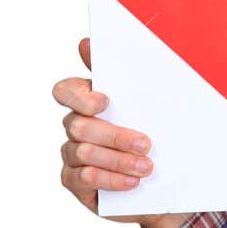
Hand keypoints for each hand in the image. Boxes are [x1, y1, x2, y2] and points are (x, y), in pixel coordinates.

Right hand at [53, 37, 187, 227]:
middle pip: (78, 125)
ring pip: (84, 152)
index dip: (80, 96)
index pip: (66, 90)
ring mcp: (71, 153)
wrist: (160, 184)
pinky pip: (85, 177)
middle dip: (115, 135)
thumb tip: (93, 44)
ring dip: (118, 160)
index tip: (106, 101)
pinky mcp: (73, 180)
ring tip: (146, 167)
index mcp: (88, 102)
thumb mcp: (150, 109)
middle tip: (146, 144)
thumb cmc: (152, 137)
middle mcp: (75, 126)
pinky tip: (132, 182)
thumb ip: (129, 80)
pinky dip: (112, 179)